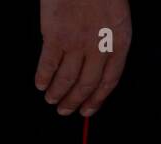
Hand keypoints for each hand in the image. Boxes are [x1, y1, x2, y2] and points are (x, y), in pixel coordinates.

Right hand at [36, 0, 131, 116]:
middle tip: (65, 111)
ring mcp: (78, 42)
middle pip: (88, 84)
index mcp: (120, 42)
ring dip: (58, 93)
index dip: (98, 99)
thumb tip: (98, 64)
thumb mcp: (115, 15)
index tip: (88, 110)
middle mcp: (100, 47)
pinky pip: (49, 63)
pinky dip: (44, 76)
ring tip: (51, 101)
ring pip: (68, 78)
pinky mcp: (56, 34)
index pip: (110, 81)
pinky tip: (40, 84)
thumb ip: (109, 39)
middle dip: (76, 101)